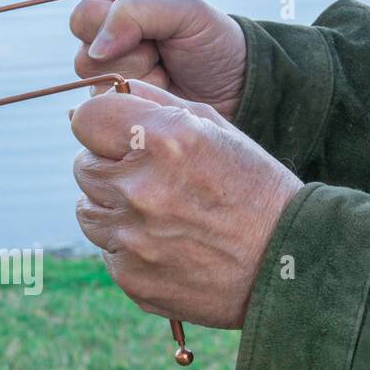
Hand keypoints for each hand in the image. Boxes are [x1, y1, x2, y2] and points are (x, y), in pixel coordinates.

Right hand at [70, 0, 247, 121]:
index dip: (108, 26)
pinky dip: (138, 103)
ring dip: (136, 80)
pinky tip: (160, 95)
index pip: (84, 18)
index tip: (146, 32)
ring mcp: (112, 81)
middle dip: (129, 57)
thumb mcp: (184, 10)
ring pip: (94, 86)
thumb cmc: (214, 44)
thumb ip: (135, 12)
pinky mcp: (120, 112)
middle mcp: (110, 44)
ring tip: (164, 74)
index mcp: (121, 9)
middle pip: (85, 56)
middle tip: (161, 55)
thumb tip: (96, 48)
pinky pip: (108, 113)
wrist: (238, 90)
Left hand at [70, 81, 300, 329]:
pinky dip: (128, 245)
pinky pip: (107, 249)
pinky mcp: (130, 276)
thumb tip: (98, 93)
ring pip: (87, 210)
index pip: (86, 118)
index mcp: (164, 141)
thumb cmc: (252, 187)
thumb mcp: (215, 128)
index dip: (99, 124)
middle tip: (151, 178)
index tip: (113, 133)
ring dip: (112, 206)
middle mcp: (140, 189)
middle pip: (83, 166)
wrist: (287, 264)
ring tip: (159, 212)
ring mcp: (132, 238)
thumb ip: (154, 103)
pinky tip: (168, 244)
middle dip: (110, 167)